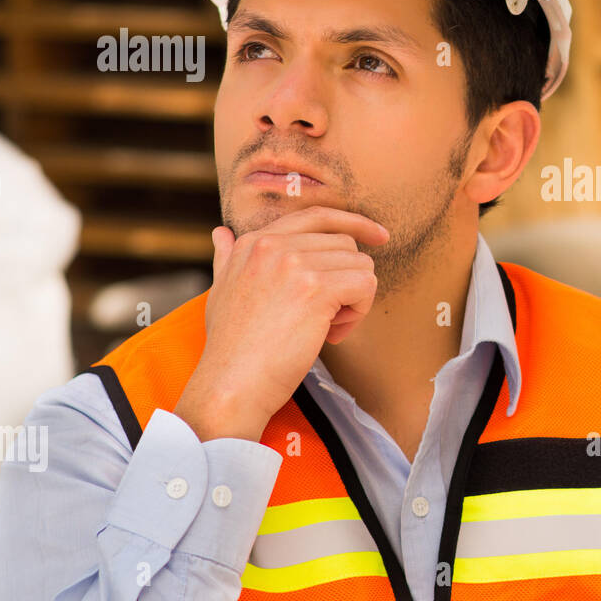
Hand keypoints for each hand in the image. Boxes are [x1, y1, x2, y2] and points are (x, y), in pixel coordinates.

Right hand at [174, 206, 388, 441]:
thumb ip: (227, 258)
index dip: (354, 223)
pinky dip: (359, 311)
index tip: (379, 237)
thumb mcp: (220, 292)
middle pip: (346, 244)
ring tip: (326, 328)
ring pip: (360, 265)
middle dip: (348, 280)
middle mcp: (273, 245)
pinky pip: (366, 284)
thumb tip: (221, 233)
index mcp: (254, 242)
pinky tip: (332, 334)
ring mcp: (295, 264)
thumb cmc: (230, 348)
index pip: (317, 216)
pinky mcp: (316, 288)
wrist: (231, 384)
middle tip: (329, 317)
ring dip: (354, 300)